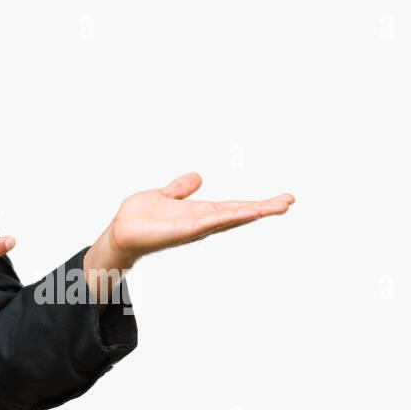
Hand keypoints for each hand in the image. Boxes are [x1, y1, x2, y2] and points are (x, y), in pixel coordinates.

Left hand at [89, 173, 293, 270]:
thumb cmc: (139, 218)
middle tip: (290, 201)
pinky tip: (249, 212)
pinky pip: (213, 221)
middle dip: (265, 208)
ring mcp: (197, 227)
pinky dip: (232, 217)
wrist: (120, 232)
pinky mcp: (186, 230)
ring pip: (233, 217)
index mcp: (200, 213)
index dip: (256, 203)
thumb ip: (181, 188)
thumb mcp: (165, 195)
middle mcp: (203, 222)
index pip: (234, 207)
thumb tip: (198, 177)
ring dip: (256, 211)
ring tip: (281, 205)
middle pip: (240, 213)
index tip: (280, 199)